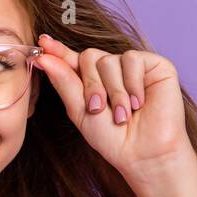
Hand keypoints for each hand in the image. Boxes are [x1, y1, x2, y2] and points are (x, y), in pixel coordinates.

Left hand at [34, 33, 193, 180]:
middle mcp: (111, 70)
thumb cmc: (113, 138)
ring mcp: (132, 67)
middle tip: (99, 109)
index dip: (57, 50)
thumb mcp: (80, 111)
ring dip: (114, 92)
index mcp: (92, 80)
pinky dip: (132, 84)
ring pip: (109, 60)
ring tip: (123, 115)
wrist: (144, 153)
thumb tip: (42, 56)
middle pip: (88, 57)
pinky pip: (132, 60)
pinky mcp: (154, 65)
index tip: (42, 42)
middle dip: (91, 86)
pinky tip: (140, 103)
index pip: (72, 59)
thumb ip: (63, 82)